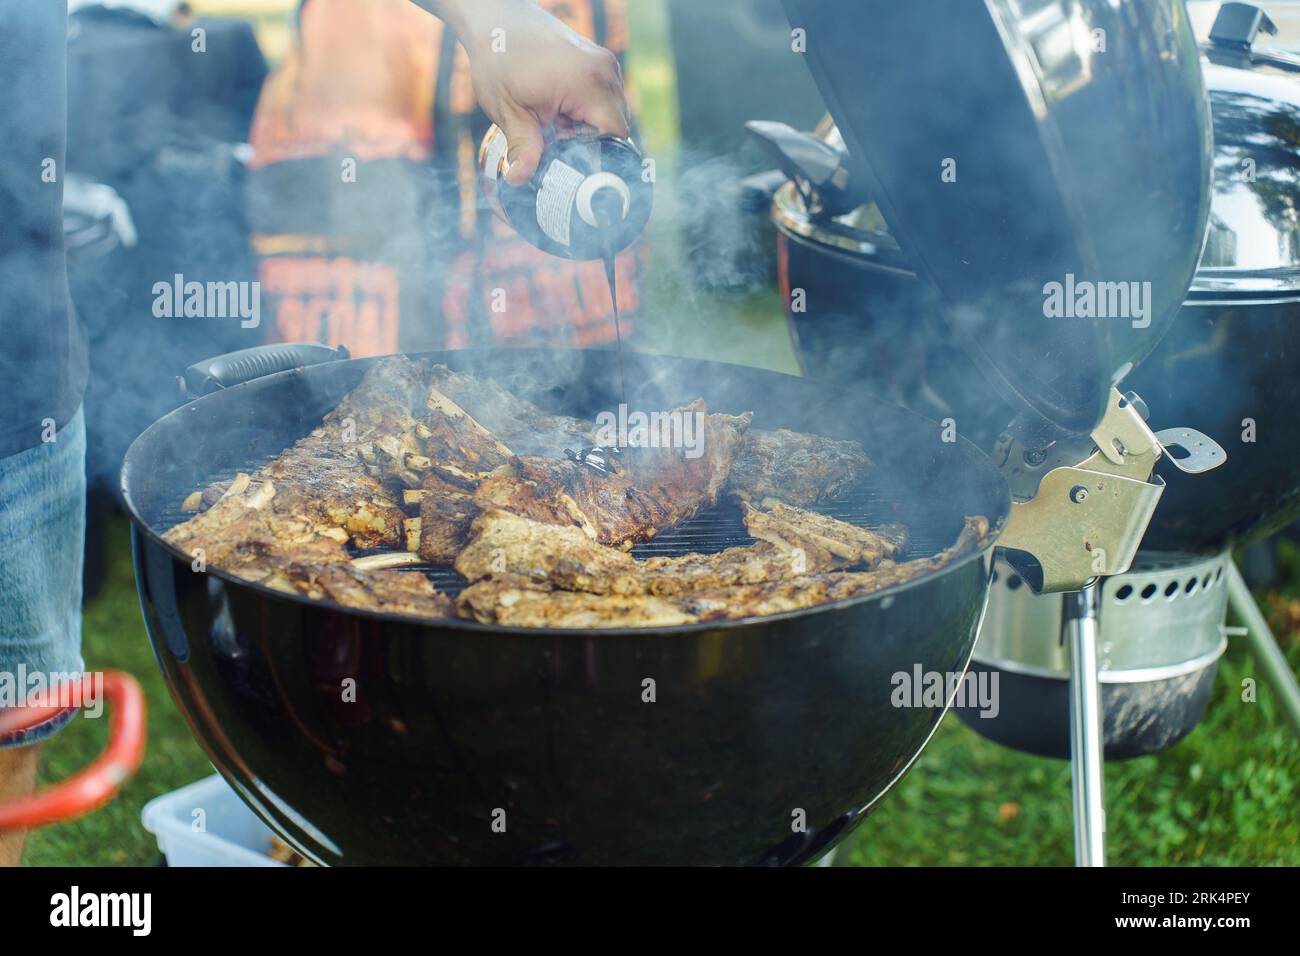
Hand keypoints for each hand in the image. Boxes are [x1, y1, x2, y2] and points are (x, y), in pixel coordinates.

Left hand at [419, 0, 630, 184]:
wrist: (495, 17)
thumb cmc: (499, 57)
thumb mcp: (508, 109)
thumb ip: (523, 147)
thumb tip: (520, 179)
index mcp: (589, 84)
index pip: (615, 136)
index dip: (598, 156)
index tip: (572, 164)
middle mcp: (604, 71)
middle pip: (616, 126)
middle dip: (591, 143)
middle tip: (558, 147)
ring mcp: (603, 62)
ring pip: (610, 111)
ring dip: (588, 126)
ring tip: (555, 125)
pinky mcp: (596, 59)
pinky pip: (603, 95)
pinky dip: (586, 109)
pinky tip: (559, 111)